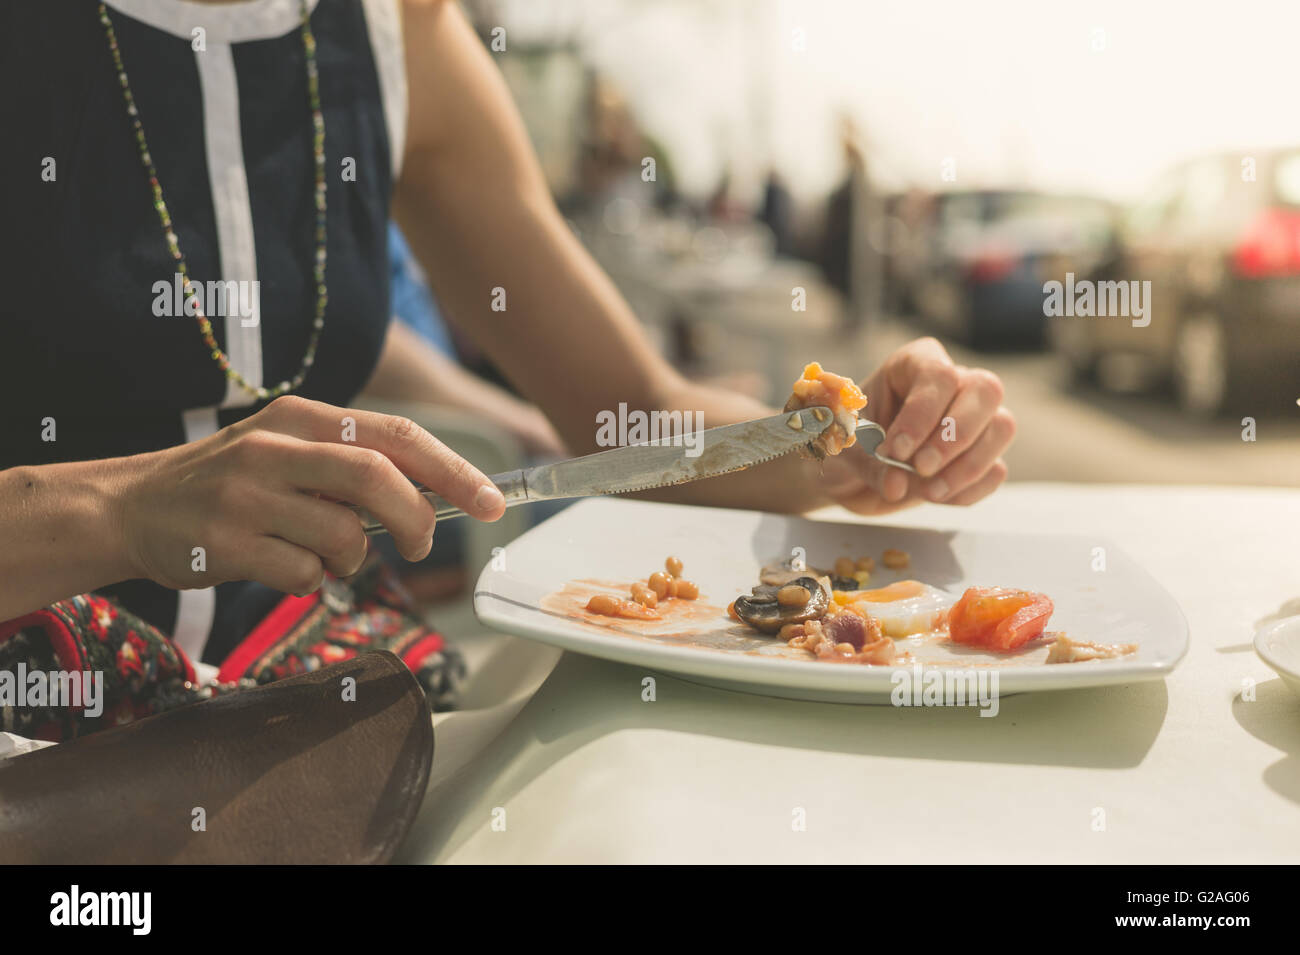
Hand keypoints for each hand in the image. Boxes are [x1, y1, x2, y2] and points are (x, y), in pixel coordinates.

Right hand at [113, 396, 505, 595]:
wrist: (130, 507)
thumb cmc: (231, 482)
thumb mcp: (289, 451)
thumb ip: (355, 463)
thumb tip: (443, 492)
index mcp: (302, 417)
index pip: (397, 434)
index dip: (455, 469)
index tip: (495, 501)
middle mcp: (275, 448)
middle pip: (378, 477)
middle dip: (418, 517)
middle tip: (422, 545)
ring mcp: (247, 494)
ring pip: (345, 535)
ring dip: (353, 557)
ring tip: (323, 552)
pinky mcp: (226, 542)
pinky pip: (306, 575)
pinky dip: (313, 582)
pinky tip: (284, 568)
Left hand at [818, 338, 1014, 514]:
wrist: (852, 477)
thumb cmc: (848, 445)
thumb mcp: (845, 448)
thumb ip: (870, 462)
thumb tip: (898, 483)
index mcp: (914, 365)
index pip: (938, 374)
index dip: (922, 413)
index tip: (896, 450)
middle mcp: (953, 384)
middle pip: (986, 390)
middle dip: (956, 435)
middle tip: (921, 468)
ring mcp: (974, 419)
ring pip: (1002, 426)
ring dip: (968, 466)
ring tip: (928, 492)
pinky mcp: (981, 456)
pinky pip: (996, 469)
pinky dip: (969, 490)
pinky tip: (936, 497)